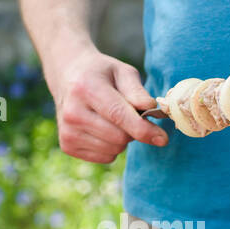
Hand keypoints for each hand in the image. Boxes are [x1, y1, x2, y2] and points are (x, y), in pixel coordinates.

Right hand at [48, 47, 166, 162]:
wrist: (67, 76)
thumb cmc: (101, 74)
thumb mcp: (122, 71)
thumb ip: (137, 91)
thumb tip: (150, 108)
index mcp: (86, 88)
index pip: (118, 116)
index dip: (143, 129)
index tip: (163, 139)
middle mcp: (73, 112)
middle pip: (119, 137)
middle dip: (134, 130)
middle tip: (129, 115)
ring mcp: (67, 131)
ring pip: (114, 150)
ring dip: (122, 139)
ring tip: (112, 119)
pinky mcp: (67, 146)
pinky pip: (105, 157)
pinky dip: (111, 147)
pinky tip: (102, 129)